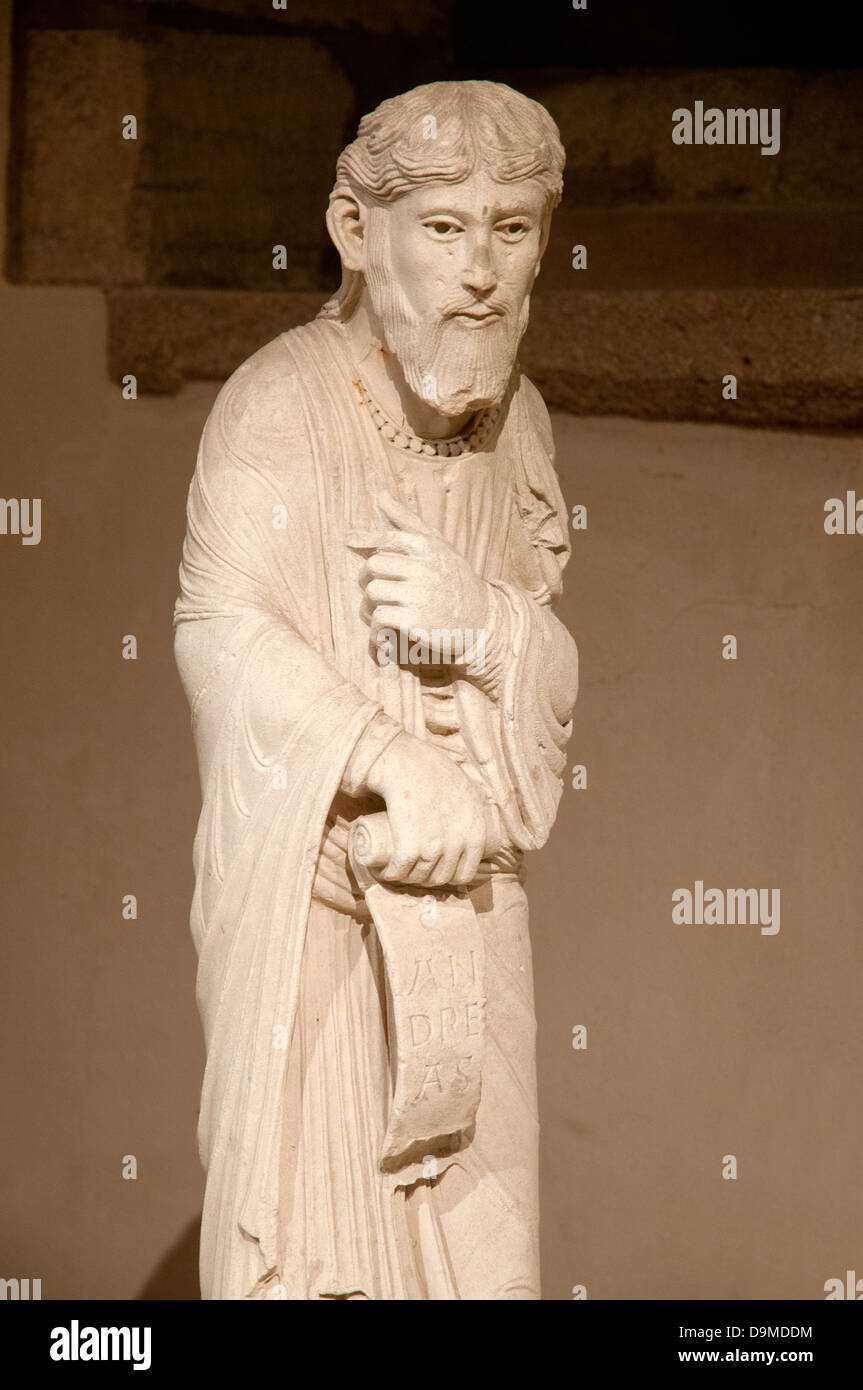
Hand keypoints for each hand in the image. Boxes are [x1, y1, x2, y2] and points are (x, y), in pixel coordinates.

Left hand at [347, 491, 490, 650]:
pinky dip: (377, 626)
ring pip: (372, 592)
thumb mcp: (435, 543)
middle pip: (372, 567)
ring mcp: (419, 595)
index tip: (390, 571)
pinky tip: (388, 628)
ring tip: (381, 611)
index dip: (380, 557)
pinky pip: (379, 618)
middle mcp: (423, 567)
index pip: (384, 543)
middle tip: (379, 591)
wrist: (481, 619)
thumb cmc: (452, 577)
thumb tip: (378, 492)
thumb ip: (403, 518)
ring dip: (370, 605)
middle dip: (368, 580)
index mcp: (426, 545)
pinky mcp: (415, 622)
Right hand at [365, 730, 487, 886]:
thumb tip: (476, 826)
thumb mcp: (468, 790)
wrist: (406, 761)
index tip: (433, 869)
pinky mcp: (410, 844)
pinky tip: (386, 871)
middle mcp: (459, 842)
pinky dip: (391, 874)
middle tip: (411, 869)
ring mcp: (435, 846)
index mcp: (477, 832)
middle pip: (440, 877)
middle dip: (424, 878)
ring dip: (405, 878)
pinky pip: (401, 870)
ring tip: (397, 869)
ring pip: (420, 876)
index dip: (447, 876)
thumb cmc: (434, 770)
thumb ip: (476, 808)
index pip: (464, 873)